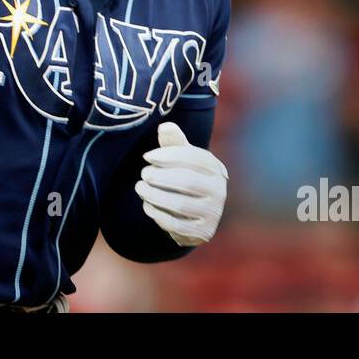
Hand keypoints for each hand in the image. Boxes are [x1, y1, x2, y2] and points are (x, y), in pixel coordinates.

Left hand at [135, 122, 228, 247]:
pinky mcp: (202, 232)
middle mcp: (219, 190)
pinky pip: (176, 224)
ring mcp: (213, 213)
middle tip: (143, 174)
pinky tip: (147, 205)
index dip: (168, 155)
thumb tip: (165, 127)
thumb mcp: (181, 157)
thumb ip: (173, 141)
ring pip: (180, 204)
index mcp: (215, 168)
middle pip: (187, 181)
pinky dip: (157, 214)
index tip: (147, 156)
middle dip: (160, 176)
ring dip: (155, 195)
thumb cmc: (185, 175)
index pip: (194, 158)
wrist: (196, 214)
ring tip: (140, 188)